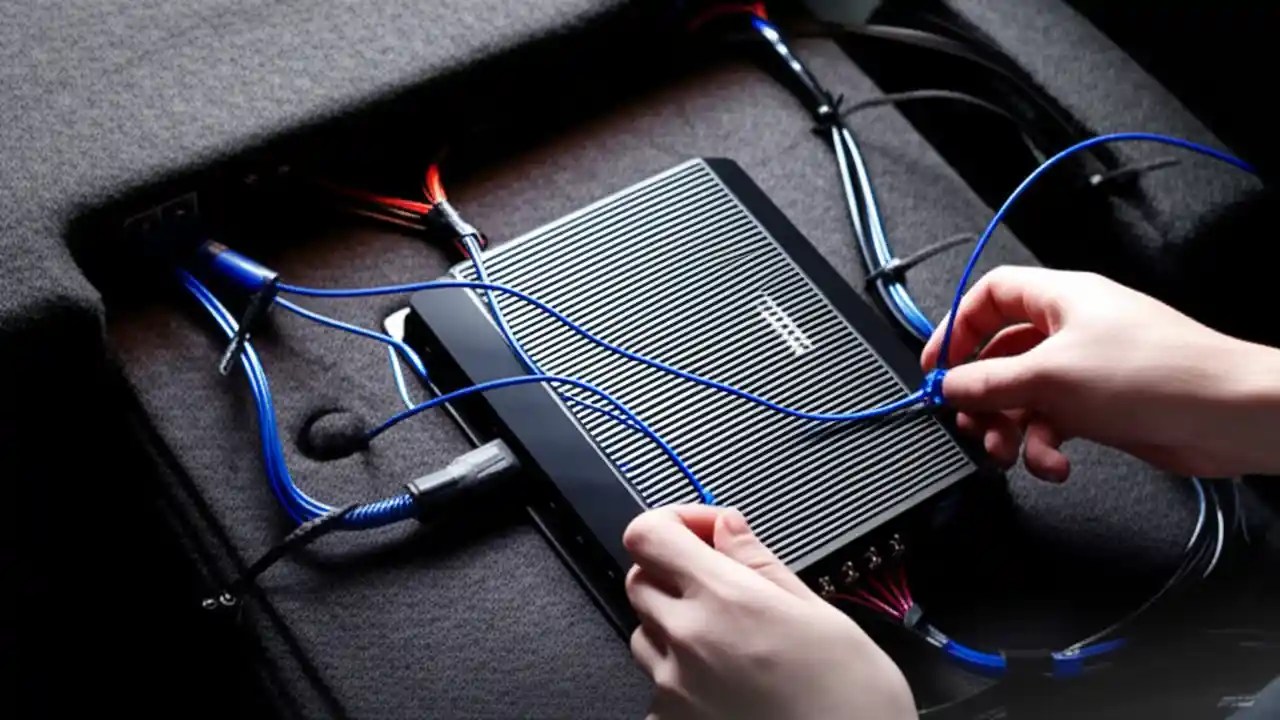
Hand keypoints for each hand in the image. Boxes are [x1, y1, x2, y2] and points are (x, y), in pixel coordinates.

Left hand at [623, 505, 914, 719]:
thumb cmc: (853, 705)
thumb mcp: (822, 616)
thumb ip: (761, 564)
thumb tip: (728, 528)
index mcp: (725, 600)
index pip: (648, 533)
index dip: (674, 521)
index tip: (708, 532)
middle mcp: (687, 641)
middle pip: (641, 579)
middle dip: (676, 571)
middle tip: (724, 583)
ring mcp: (673, 688)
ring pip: (646, 632)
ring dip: (676, 623)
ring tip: (732, 641)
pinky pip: (658, 685)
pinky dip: (682, 676)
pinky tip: (729, 684)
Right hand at [922, 266, 1279, 479]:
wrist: (1225, 413)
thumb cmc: (1154, 374)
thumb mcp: (1049, 376)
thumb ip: (988, 382)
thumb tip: (949, 386)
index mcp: (1058, 298)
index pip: (989, 297)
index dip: (956, 328)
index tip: (937, 367)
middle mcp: (1069, 330)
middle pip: (999, 355)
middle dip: (981, 395)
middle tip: (970, 422)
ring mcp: (1084, 370)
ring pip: (1021, 397)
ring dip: (1009, 430)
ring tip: (1009, 454)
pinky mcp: (1099, 407)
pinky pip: (1050, 424)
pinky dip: (1043, 447)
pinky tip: (1053, 465)